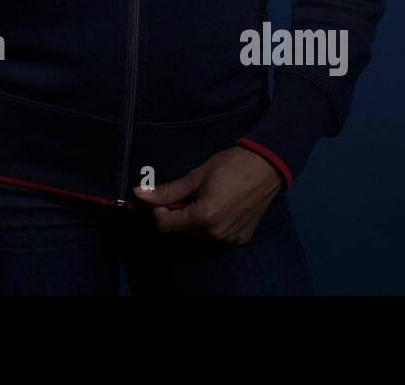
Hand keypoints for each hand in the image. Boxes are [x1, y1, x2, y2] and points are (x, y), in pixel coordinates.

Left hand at [130, 146, 282, 243]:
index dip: (157, 210)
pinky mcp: (239, 239)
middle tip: (187, 192)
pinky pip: (215, 235)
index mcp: (204, 218)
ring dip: (193, 219)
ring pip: (197, 234)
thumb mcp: (196, 176)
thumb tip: (139, 195)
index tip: (160, 197)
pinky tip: (219, 205)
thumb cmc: (231, 165)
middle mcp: (217, 234)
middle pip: (180, 230)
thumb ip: (168, 191)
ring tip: (206, 196)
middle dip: (176, 213)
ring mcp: (230, 239)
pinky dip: (210, 224)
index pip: (164, 225)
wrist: (266, 166)